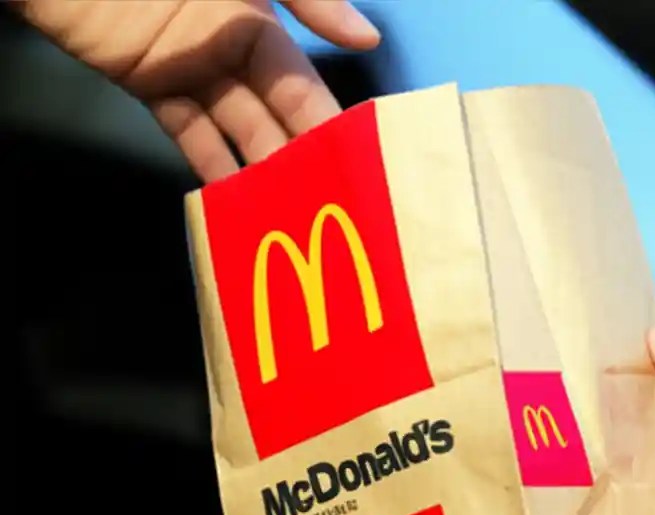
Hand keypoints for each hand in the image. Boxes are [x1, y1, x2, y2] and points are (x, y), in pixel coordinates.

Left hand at [14, 0, 379, 181]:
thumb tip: (370, 39)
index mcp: (258, 20)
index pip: (300, 81)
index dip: (322, 121)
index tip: (350, 165)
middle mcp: (229, 47)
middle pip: (270, 112)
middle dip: (296, 157)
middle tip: (322, 207)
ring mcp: (187, 68)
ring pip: (232, 127)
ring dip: (258, 169)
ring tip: (286, 214)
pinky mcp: (145, 81)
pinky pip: (185, 128)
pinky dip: (207, 162)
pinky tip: (232, 197)